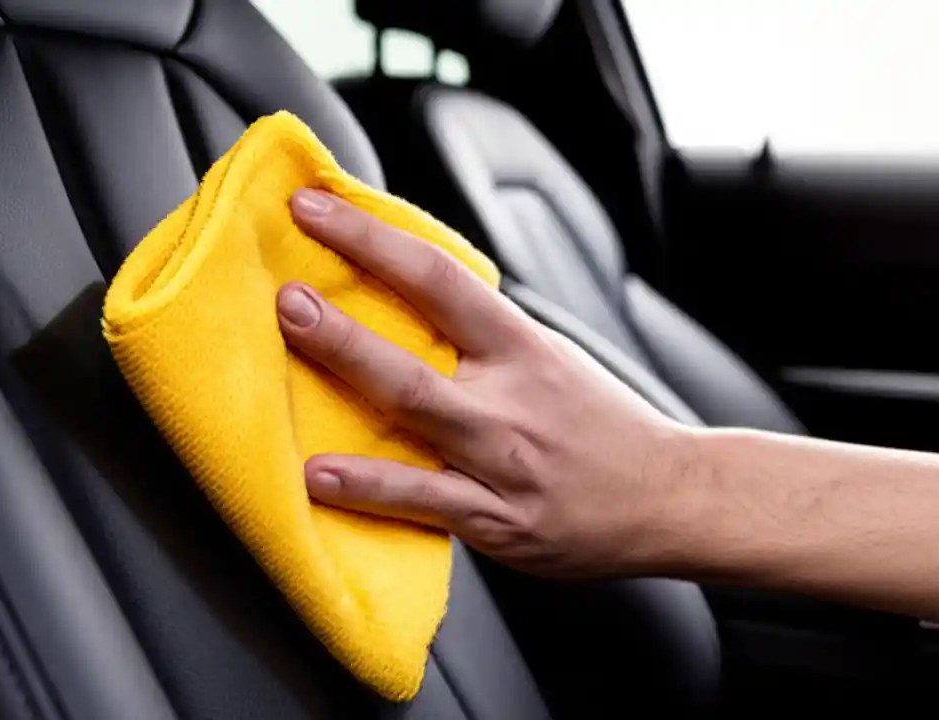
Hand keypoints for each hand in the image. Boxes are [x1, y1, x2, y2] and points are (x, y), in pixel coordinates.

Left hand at [277, 189, 696, 577]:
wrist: (673, 498)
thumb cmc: (599, 423)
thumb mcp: (548, 356)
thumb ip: (478, 334)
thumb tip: (399, 292)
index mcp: (521, 347)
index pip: (439, 278)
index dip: (372, 239)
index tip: (314, 209)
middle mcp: (511, 400)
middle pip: (418, 356)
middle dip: (346, 327)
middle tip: (286, 297)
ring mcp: (503, 462)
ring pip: (418, 419)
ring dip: (351, 386)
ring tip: (289, 365)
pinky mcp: (499, 521)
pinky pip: (425, 502)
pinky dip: (371, 488)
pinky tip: (318, 478)